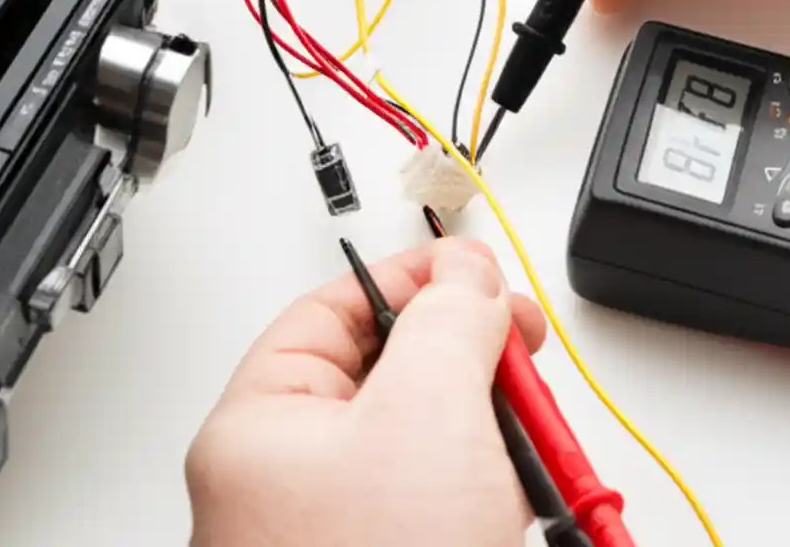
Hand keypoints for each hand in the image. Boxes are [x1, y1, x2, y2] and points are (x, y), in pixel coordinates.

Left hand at [186, 238, 548, 546]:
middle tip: (516, 345)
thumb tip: (463, 271)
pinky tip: (518, 487)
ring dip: (485, 422)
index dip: (410, 278)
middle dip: (462, 353)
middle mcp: (286, 477)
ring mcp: (333, 522)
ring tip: (530, 434)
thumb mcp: (426, 418)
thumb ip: (447, 323)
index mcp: (258, 428)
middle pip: (383, 370)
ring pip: (419, 435)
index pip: (331, 311)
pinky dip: (484, 481)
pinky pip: (436, 493)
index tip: (472, 269)